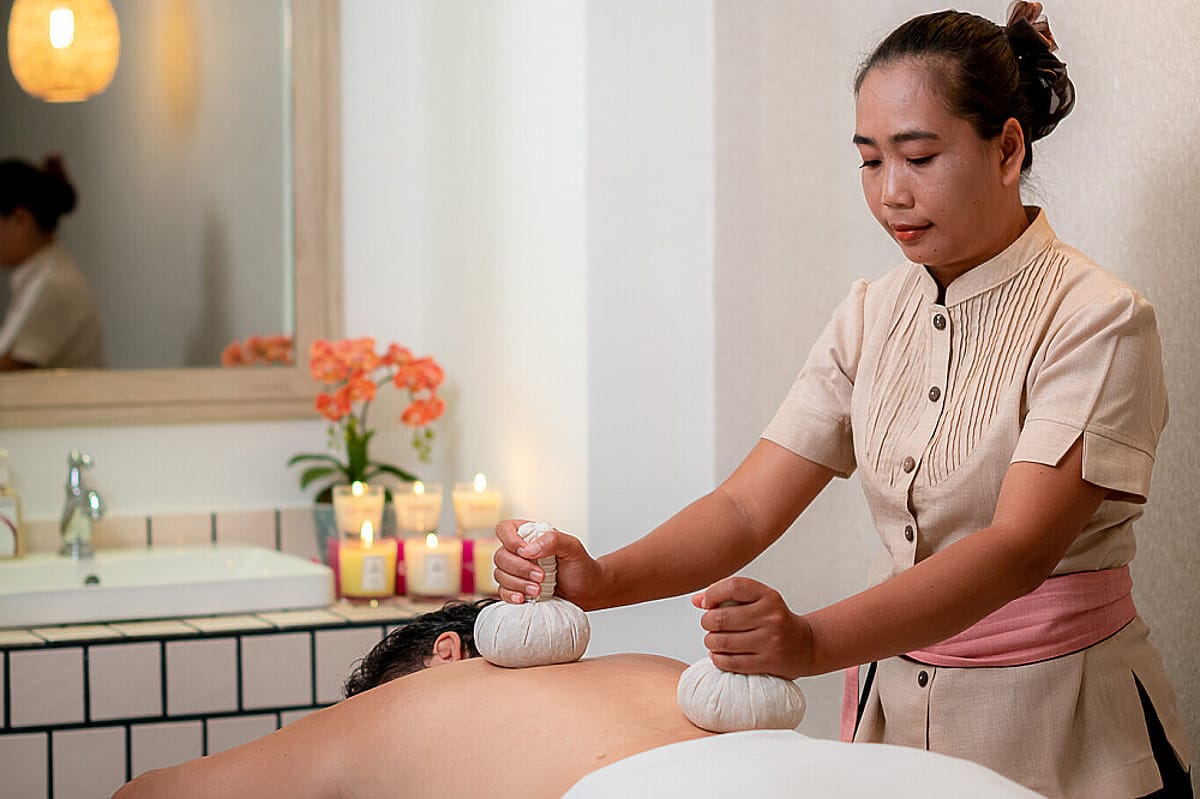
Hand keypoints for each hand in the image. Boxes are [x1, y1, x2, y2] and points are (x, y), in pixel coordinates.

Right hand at [492, 519, 603, 607]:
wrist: (586, 590)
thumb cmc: (580, 566)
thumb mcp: (572, 547)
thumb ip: (553, 540)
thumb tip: (528, 549)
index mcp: (529, 535)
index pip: (505, 529)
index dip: (511, 541)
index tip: (527, 552)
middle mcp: (519, 552)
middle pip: (500, 556)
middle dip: (520, 568)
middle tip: (541, 576)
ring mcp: (515, 571)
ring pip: (499, 575)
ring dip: (519, 584)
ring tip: (539, 590)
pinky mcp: (516, 589)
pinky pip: (502, 591)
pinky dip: (511, 595)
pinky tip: (524, 598)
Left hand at [693, 577, 813, 678]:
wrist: (806, 645)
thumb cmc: (775, 620)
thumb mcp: (758, 600)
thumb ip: (728, 596)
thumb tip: (696, 600)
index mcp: (768, 596)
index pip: (733, 586)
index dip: (712, 593)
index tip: (706, 603)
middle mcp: (771, 617)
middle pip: (722, 617)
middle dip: (707, 622)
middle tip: (709, 624)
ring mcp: (770, 640)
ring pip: (722, 641)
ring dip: (710, 641)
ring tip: (713, 640)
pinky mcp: (768, 662)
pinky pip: (731, 662)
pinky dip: (718, 658)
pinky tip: (719, 654)